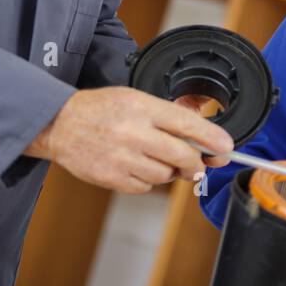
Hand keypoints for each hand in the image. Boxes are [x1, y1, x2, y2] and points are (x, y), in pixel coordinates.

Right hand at [25, 87, 234, 192]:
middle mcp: (133, 132)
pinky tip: (135, 166)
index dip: (212, 138)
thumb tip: (202, 138)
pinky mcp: (112, 177)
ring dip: (168, 171)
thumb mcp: (135, 99)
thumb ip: (167, 116)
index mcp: (141, 107)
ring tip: (153, 158)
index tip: (226, 147)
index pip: (186, 124)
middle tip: (196, 164)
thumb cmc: (101, 109)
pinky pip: (145, 187)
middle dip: (195, 163)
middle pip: (182, 156)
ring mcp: (121, 157)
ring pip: (165, 175)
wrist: (60, 123)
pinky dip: (147, 180)